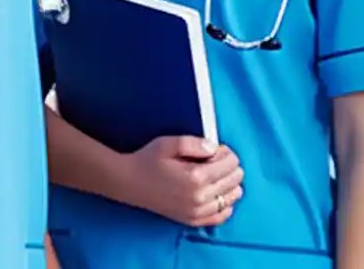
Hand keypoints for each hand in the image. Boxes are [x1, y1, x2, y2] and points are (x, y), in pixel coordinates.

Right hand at [119, 136, 243, 226]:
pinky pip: (221, 216)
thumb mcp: (170, 143)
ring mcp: (197, 212)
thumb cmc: (148, 160)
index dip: (226, 152)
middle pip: (235, 180)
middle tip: (213, 160)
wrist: (129, 183)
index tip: (215, 150)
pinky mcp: (192, 220)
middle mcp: (199, 197)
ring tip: (214, 175)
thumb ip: (196, 143)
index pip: (231, 164)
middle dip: (229, 166)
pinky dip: (225, 204)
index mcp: (196, 177)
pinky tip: (217, 194)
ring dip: (229, 183)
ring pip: (232, 197)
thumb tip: (215, 148)